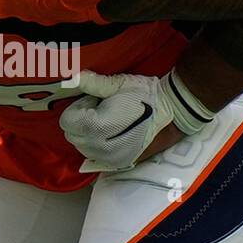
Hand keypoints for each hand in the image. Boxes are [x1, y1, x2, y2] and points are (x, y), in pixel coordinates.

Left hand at [59, 69, 213, 173]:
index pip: (67, 121)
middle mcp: (99, 148)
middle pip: (73, 135)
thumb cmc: (146, 95)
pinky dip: (99, 146)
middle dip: (82, 121)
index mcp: (96, 128)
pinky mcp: (120, 164)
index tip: (95, 100)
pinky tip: (113, 133)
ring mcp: (110, 159)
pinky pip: (97, 157)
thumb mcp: (118, 85)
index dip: (80, 107)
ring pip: (83, 147)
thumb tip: (71, 78)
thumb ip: (92, 84)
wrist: (174, 112)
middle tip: (102, 109)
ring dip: (89, 134)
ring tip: (110, 120)